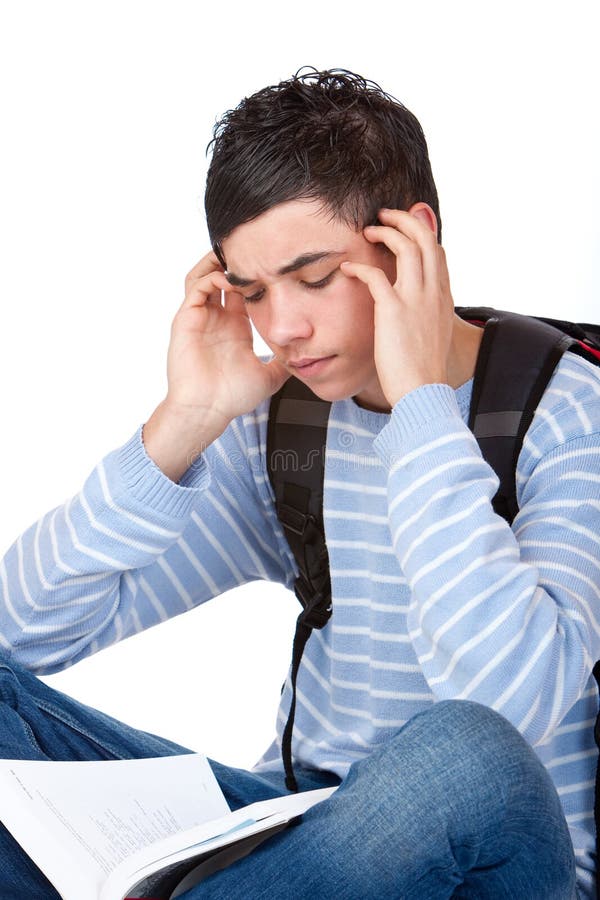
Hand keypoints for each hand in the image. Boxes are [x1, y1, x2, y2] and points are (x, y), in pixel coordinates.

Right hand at [166, 252, 288, 427]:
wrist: (207, 411)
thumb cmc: (232, 397)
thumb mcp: (269, 376)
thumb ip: (284, 363)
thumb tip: (307, 357)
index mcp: (234, 327)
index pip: (244, 291)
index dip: (258, 276)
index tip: (277, 266)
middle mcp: (216, 318)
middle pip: (223, 277)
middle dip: (238, 261)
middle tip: (258, 249)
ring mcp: (200, 317)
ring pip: (205, 275)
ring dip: (219, 261)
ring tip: (240, 252)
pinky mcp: (187, 319)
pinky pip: (197, 286)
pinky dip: (213, 276)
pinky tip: (232, 278)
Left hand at [340, 208, 453, 406]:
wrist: (423, 391)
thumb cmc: (422, 371)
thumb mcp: (432, 335)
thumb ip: (426, 315)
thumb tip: (415, 311)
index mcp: (443, 297)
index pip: (438, 251)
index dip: (421, 232)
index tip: (404, 228)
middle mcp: (433, 292)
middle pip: (425, 238)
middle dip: (404, 219)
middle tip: (384, 215)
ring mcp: (416, 299)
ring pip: (407, 246)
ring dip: (386, 231)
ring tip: (368, 230)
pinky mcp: (394, 310)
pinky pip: (375, 275)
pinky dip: (359, 267)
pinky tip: (347, 268)